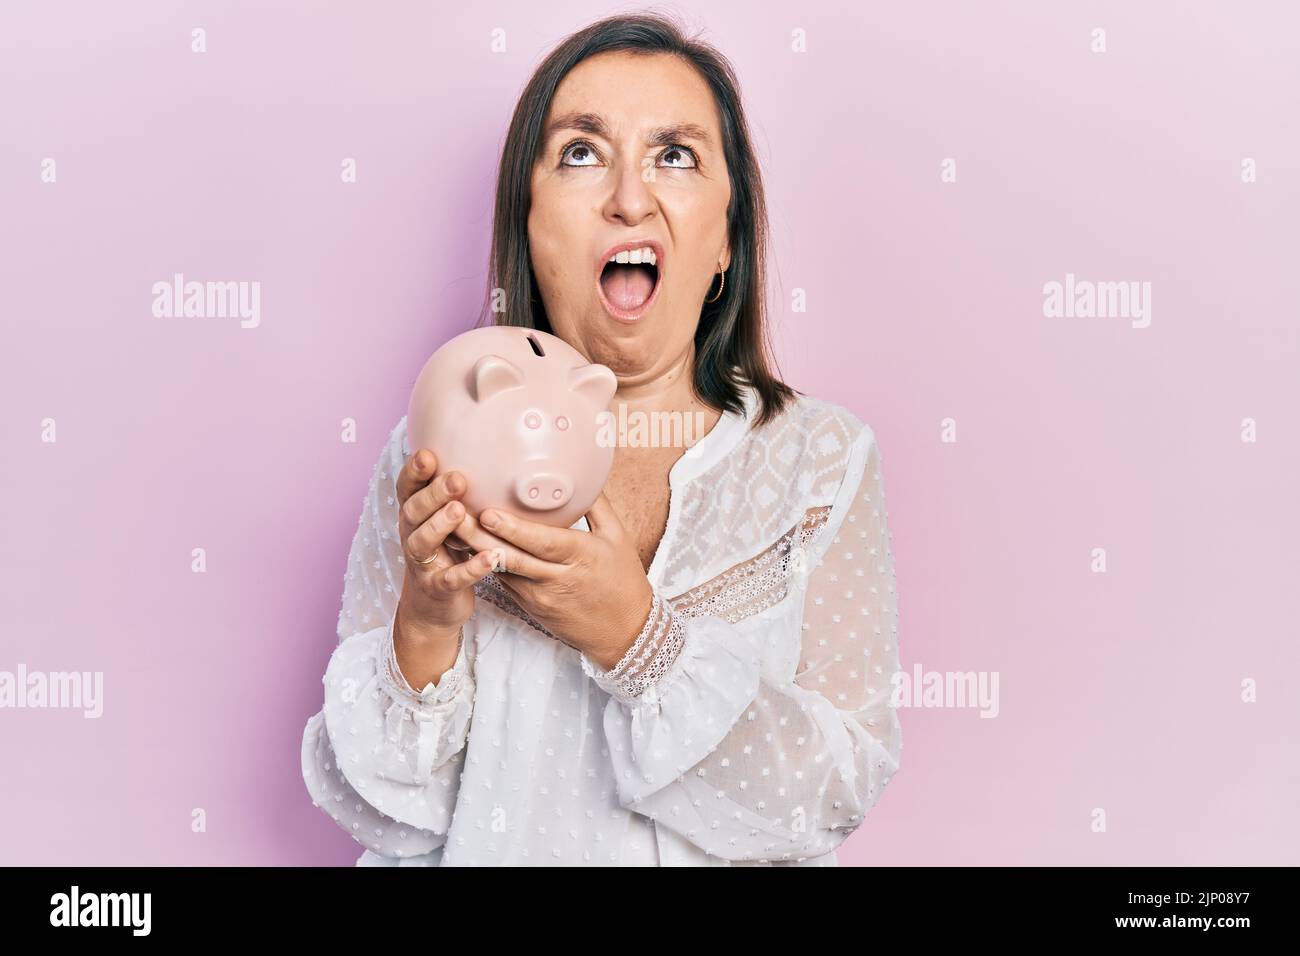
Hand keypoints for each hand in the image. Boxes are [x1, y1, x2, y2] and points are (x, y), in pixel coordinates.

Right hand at [395, 449, 500, 640]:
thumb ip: (451, 494)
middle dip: (433, 494)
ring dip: (441, 525)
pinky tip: (490, 558)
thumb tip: (478, 448)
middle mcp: (412, 536)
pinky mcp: (438, 589)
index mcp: (414, 517)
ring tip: (460, 511)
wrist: (433, 608)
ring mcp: (423, 564)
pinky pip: (451, 579)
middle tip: (456, 479)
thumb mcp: (445, 521)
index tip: (428, 454)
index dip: (413, 472)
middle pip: (414, 511)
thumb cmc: (445, 554)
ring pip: (423, 542)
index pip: (407, 490)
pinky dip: (470, 569)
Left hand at [452, 492, 654, 668]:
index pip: (541, 543)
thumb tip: (580, 474)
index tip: (487, 513)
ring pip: (501, 571)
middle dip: (478, 537)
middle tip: (451, 514)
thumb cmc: (623, 580)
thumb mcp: (618, 538)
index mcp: (581, 556)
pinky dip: (484, 563)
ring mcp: (539, 596)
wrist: (624, 631)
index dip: (513, 530)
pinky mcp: (529, 607)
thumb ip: (596, 505)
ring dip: (475, 550)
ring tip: (450, 525)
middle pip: (511, 558)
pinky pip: (504, 581)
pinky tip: (467, 545)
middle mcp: (556, 578)